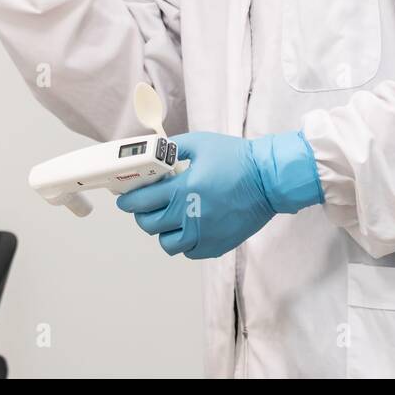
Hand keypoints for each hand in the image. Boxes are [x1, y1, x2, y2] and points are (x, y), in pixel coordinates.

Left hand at [117, 130, 323, 258]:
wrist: (269, 180)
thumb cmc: (237, 160)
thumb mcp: (201, 143)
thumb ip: (173, 148)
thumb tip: (155, 152)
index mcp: (183, 190)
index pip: (140, 202)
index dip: (128, 201)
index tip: (125, 198)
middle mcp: (189, 216)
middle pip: (149, 225)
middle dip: (142, 214)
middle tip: (148, 205)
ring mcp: (203, 234)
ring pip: (167, 243)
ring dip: (163, 230)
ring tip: (170, 218)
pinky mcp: (215, 245)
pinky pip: (188, 252)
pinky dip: (184, 242)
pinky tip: (189, 227)